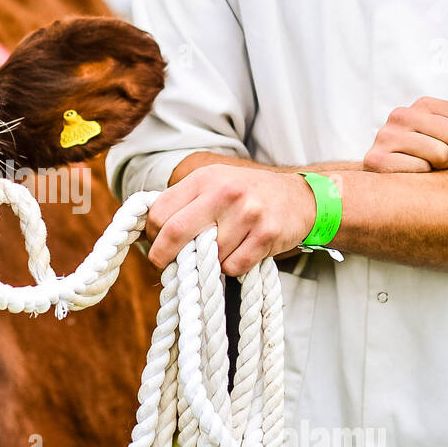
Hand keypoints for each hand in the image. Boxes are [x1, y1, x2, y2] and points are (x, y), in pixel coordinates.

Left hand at [146, 164, 317, 275]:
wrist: (299, 197)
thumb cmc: (246, 194)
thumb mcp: (213, 184)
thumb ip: (183, 202)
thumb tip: (147, 231)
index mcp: (204, 178)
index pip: (160, 212)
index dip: (152, 234)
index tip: (157, 243)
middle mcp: (224, 192)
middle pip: (174, 233)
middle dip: (163, 256)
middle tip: (165, 264)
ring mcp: (247, 213)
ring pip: (207, 256)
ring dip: (208, 263)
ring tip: (221, 249)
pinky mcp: (266, 234)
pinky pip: (233, 266)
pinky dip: (231, 267)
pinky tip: (241, 252)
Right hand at [363, 97, 447, 172]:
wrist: (382, 184)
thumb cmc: (425, 160)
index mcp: (424, 105)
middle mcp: (403, 114)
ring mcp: (387, 135)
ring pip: (441, 154)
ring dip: (446, 170)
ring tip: (437, 172)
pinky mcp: (377, 158)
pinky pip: (421, 170)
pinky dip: (426, 179)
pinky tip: (418, 179)